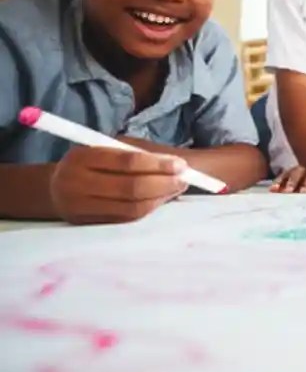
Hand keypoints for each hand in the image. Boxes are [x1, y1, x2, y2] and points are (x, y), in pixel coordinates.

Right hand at [50, 146, 186, 223]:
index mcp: (82, 156)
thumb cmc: (92, 162)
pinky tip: (162, 198)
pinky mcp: (88, 223)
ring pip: (131, 207)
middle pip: (131, 187)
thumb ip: (135, 153)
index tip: (180, 164)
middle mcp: (76, 182)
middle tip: (185, 178)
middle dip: (164, 183)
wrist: (55, 187)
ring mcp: (80, 206)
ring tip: (177, 187)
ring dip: (161, 198)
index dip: (157, 164)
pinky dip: (149, 208)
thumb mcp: (106, 148)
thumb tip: (174, 164)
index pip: (127, 161)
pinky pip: (126, 218)